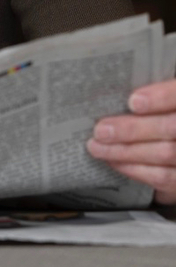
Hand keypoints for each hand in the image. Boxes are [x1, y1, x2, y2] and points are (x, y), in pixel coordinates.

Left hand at [87, 79, 175, 204]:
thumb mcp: (164, 88)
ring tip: (98, 147)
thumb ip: (153, 90)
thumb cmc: (161, 110)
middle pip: (171, 128)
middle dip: (132, 130)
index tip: (133, 101)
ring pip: (166, 154)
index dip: (160, 98)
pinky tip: (116, 162)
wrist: (170, 134)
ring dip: (127, 152)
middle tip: (101, 130)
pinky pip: (166, 178)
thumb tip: (121, 94)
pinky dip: (137, 171)